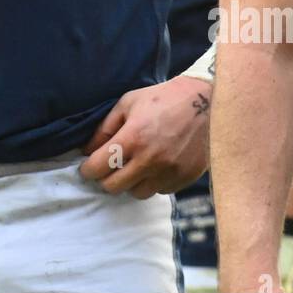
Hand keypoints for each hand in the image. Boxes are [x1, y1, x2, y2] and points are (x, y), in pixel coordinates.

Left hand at [79, 76, 211, 197]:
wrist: (204, 102)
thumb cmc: (162, 99)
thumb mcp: (128, 103)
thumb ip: (105, 128)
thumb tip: (87, 151)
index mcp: (132, 138)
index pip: (99, 167)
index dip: (87, 170)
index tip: (87, 168)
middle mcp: (149, 160)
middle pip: (113, 187)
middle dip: (105, 178)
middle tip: (109, 168)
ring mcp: (168, 172)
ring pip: (136, 193)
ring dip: (130, 182)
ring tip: (134, 166)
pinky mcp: (184, 179)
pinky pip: (159, 191)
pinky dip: (153, 182)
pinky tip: (155, 166)